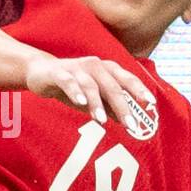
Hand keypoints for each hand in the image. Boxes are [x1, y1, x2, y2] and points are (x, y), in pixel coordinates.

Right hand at [24, 55, 154, 125]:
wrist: (40, 72)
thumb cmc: (72, 85)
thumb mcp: (93, 98)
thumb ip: (108, 107)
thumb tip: (126, 121)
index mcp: (107, 70)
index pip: (127, 79)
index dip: (139, 90)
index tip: (151, 104)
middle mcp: (95, 66)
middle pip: (112, 86)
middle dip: (122, 106)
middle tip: (130, 124)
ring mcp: (77, 68)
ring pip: (91, 85)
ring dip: (97, 103)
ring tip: (102, 120)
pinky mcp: (59, 72)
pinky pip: (68, 81)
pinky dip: (75, 91)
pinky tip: (80, 103)